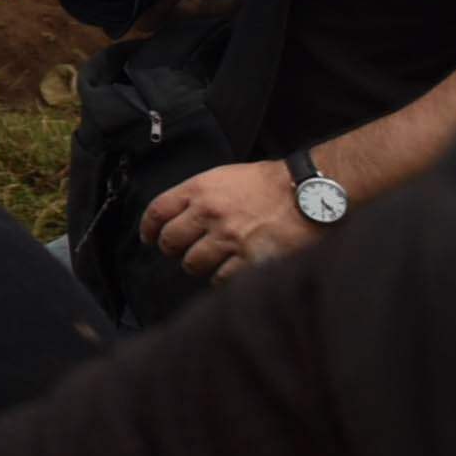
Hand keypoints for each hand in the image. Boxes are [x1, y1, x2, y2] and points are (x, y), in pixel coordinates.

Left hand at [141, 159, 315, 280]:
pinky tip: (230, 269)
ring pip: (192, 263)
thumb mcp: (227, 177)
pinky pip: (219, 278)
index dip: (147, 227)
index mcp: (201, 189)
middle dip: (172, 248)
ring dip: (198, 264)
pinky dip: (221, 277)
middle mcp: (209, 213)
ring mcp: (228, 238)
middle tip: (180, 251)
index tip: (148, 237)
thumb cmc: (271, 184)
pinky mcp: (248, 259)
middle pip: (170, 241)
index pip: (157, 211)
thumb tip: (180, 216)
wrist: (308, 193)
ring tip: (210, 259)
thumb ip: (201, 195)